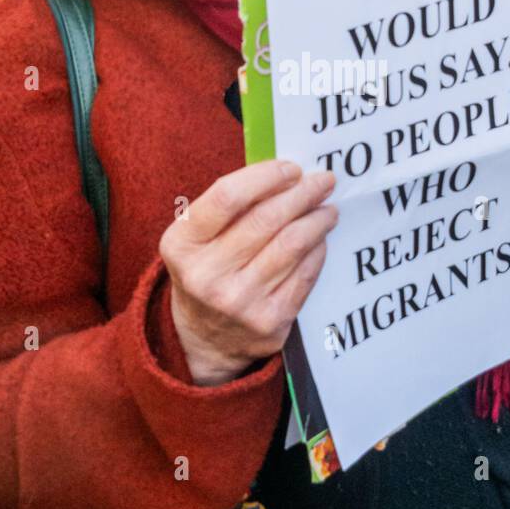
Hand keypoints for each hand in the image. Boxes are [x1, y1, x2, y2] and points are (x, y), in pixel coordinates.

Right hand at [160, 160, 337, 386]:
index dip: (266, 176)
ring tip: (327, 209)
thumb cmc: (206, 271)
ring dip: (317, 219)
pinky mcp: (270, 321)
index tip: (291, 168)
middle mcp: (207, 276)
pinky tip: (319, 239)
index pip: (228, 197)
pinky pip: (306, 273)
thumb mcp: (197, 238)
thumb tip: (287, 175)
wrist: (204, 340)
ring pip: (293, 244)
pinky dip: (317, 249)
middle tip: (323, 181)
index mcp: (182, 245)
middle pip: (267, 219)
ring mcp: (240, 302)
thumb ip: (231, 207)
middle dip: (303, 193)